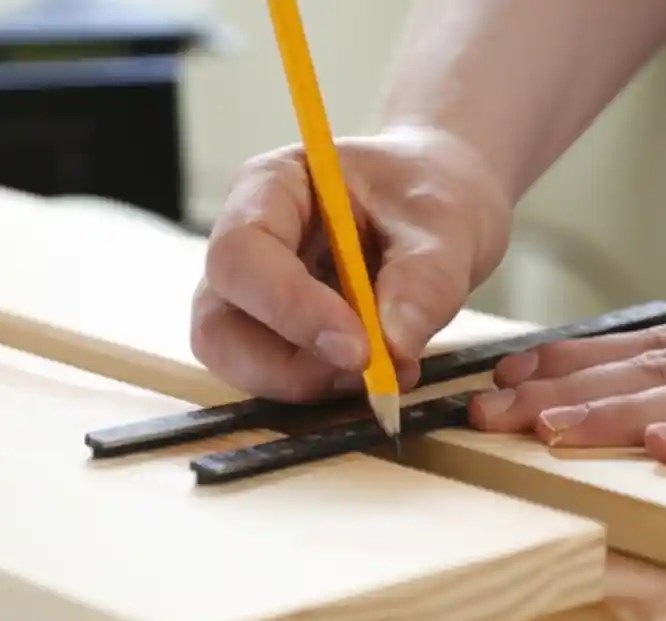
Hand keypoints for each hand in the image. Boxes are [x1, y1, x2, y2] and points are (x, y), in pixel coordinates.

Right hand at [191, 127, 511, 401]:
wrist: (447, 208)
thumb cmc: (433, 193)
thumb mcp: (446, 224)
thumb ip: (424, 281)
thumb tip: (393, 351)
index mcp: (271, 187)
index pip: (242, 253)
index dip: (287, 307)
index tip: (358, 348)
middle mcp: (247, 246)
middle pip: (218, 324)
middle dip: (287, 366)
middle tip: (367, 373)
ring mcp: (253, 298)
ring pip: (240, 363)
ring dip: (310, 383)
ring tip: (386, 369)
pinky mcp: (278, 339)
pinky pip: (278, 379)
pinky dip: (327, 389)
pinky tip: (382, 370)